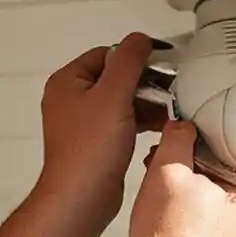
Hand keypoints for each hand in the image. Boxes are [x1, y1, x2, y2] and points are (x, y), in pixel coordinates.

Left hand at [36, 33, 165, 224]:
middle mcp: (71, 99)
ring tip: (166, 110)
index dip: (136, 57)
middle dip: (145, 83)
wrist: (82, 196)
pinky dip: (140, 120)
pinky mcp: (95, 141)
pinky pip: (121, 121)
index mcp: (68, 82)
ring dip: (146, 103)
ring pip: (121, 100)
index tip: (160, 63)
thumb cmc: (89, 151)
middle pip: (115, 77)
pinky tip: (158, 126)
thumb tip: (138, 39)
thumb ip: (128, 63)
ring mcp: (83, 122)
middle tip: (167, 90)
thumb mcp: (113, 95)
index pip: (107, 54)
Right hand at [128, 120, 235, 236]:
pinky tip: (167, 215)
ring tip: (164, 193)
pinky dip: (188, 218)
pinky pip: (206, 228)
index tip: (188, 144)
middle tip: (169, 168)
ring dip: (189, 194)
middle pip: (225, 181)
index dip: (208, 146)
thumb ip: (179, 140)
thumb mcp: (170, 170)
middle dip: (194, 171)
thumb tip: (182, 127)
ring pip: (214, 204)